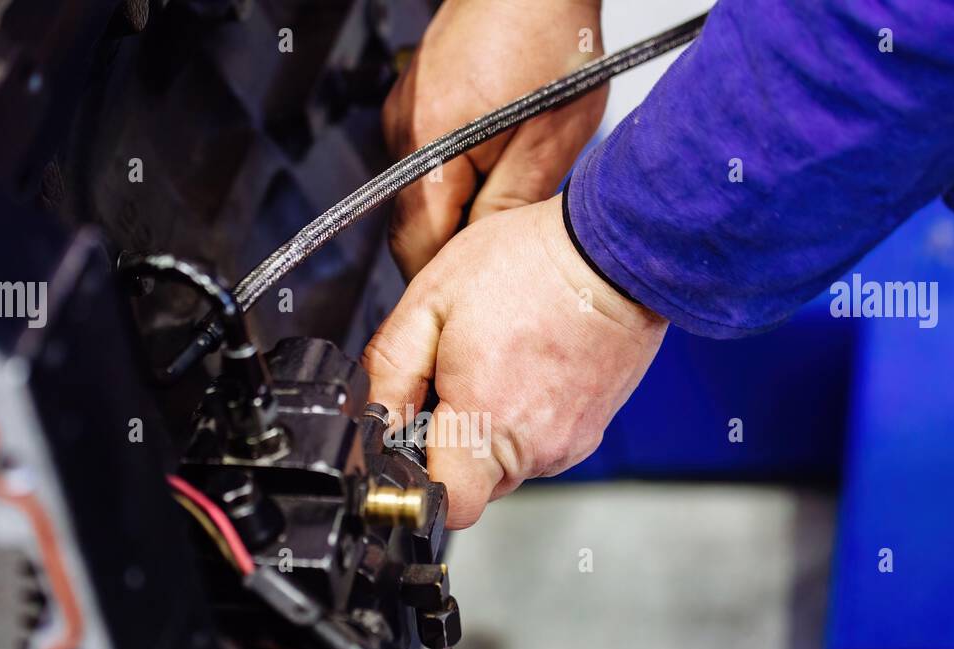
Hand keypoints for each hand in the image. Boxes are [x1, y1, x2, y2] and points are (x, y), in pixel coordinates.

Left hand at [363, 193, 667, 528]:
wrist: (612, 251)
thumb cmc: (528, 266)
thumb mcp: (431, 301)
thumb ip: (390, 371)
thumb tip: (374, 421)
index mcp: (487, 422)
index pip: (447, 506)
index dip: (420, 480)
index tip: (411, 443)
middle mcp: (533, 448)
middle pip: (472, 485)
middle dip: (449, 446)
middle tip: (452, 381)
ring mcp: (567, 444)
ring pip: (503, 466)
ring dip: (486, 431)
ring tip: (494, 367)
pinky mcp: (589, 433)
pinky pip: (537, 446)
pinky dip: (521, 420)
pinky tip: (523, 370)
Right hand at [384, 0, 606, 279]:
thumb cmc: (550, 38)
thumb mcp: (549, 141)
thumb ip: (509, 210)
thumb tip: (486, 265)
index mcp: (429, 151)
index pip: (416, 250)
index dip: (445, 283)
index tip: (477, 305)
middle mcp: (403, 135)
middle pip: (413, 229)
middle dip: (451, 255)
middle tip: (498, 268)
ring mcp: (404, 119)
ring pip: (423, 200)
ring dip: (458, 215)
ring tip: (506, 203)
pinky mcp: (416, 107)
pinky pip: (429, 167)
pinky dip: (459, 182)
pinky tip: (498, 164)